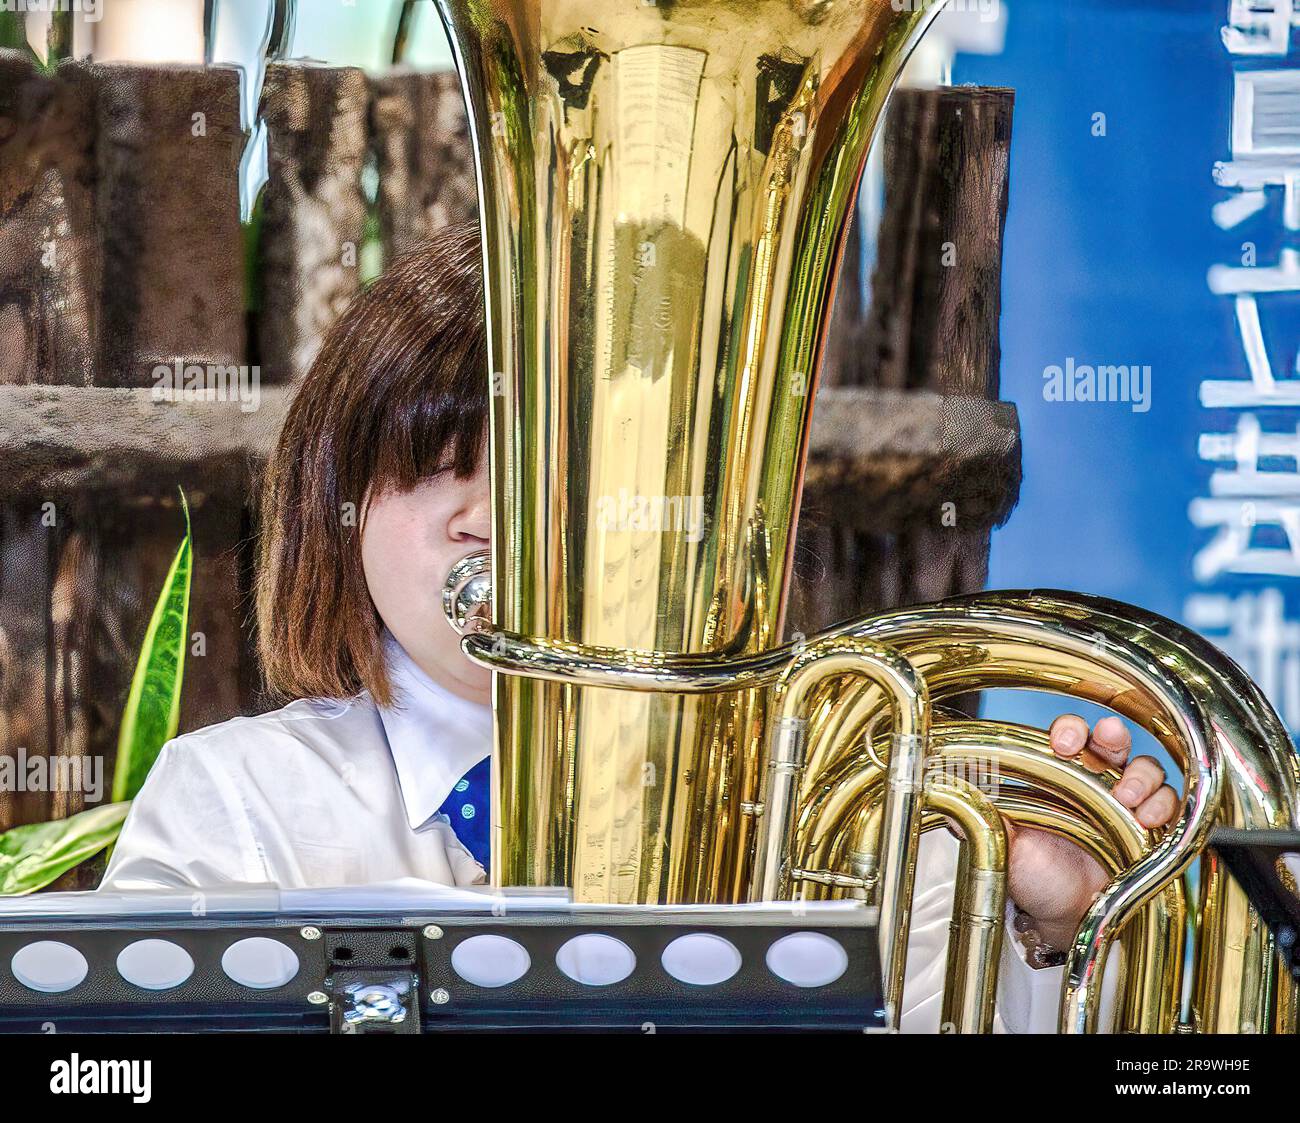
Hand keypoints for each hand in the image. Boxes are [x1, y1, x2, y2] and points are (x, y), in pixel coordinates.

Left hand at [1005, 715, 1178, 955]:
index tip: (1062, 742)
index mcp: (1056, 774)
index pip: (1067, 736)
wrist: (1062, 916)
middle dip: (1112, 734)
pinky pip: (1168, 805)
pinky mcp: (1149, 828)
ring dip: (1142, 775)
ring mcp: (1124, 803)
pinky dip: (1165, 805)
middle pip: (1110, 740)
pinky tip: (1150, 820)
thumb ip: (986, 817)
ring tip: (1128, 798)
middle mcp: (1092, 781)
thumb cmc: (1032, 874)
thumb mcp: (1005, 844)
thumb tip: (948, 794)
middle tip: (1106, 743)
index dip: (1068, 730)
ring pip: (1144, 768)